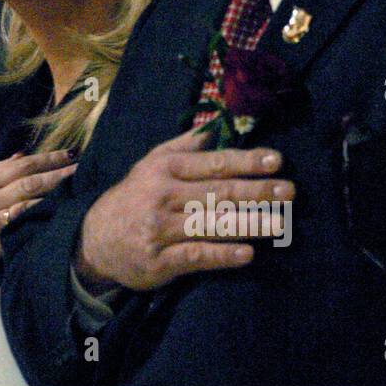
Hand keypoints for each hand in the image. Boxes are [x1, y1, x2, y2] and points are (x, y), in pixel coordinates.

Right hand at [0, 149, 75, 277]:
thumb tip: (20, 155)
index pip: (19, 165)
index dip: (46, 157)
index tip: (69, 153)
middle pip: (28, 181)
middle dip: (58, 172)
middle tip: (81, 167)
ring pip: (28, 203)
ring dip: (55, 195)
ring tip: (77, 189)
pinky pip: (19, 229)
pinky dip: (39, 220)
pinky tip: (57, 216)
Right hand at [76, 128, 292, 292]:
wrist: (95, 239)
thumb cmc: (134, 197)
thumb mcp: (151, 164)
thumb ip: (184, 146)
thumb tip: (216, 125)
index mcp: (164, 169)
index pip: (213, 163)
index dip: (246, 162)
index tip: (277, 161)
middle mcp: (162, 196)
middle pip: (217, 193)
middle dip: (256, 191)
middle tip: (290, 191)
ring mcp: (160, 229)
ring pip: (210, 224)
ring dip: (247, 223)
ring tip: (280, 223)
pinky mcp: (159, 260)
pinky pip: (196, 256)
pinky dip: (222, 255)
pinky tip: (248, 254)